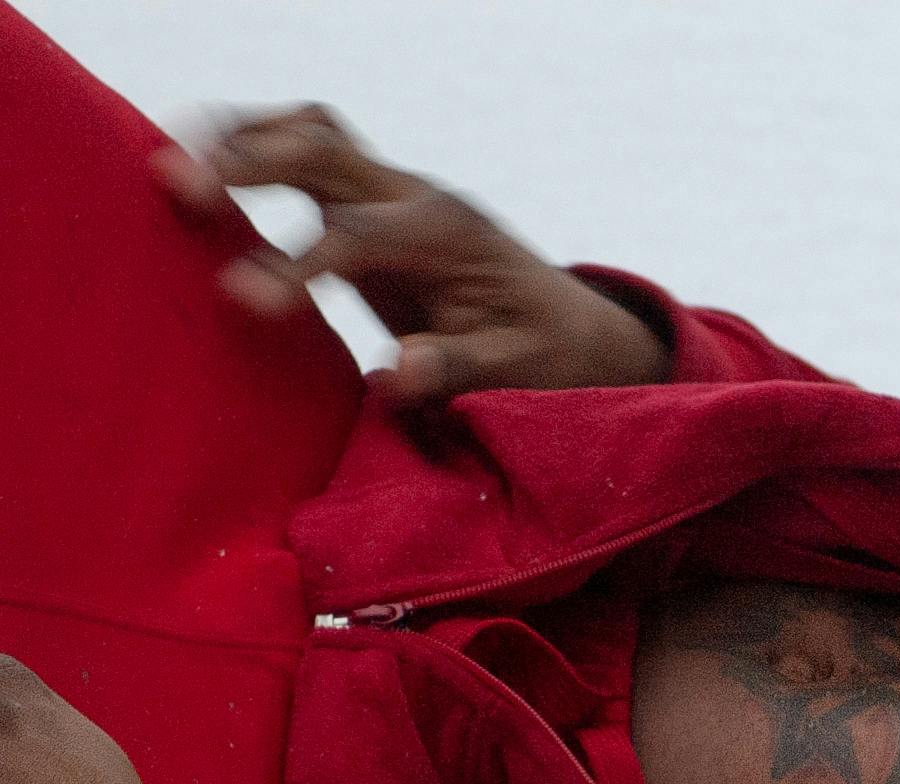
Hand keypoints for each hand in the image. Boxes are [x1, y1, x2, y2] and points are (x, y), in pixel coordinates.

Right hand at [153, 104, 668, 404]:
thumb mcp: (514, 374)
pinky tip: (203, 157)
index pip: (359, 239)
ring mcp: (393, 190)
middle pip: (325, 153)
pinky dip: (256, 142)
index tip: (239, 298)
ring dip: (245, 135)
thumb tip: (398, 374)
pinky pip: (309, 147)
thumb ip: (456, 370)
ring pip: (314, 133)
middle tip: (175, 183)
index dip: (297, 264)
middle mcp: (418, 198)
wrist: (570, 327)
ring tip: (170, 153)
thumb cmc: (542, 357)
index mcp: (450, 239)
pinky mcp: (372, 197)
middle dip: (251, 163)